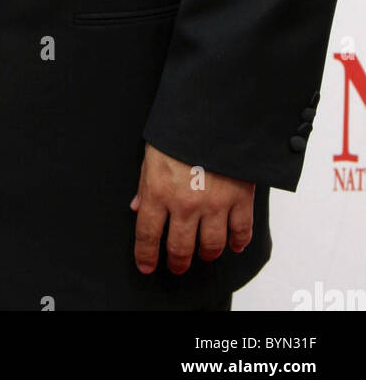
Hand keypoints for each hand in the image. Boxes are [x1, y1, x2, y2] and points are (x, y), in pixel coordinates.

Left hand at [130, 142, 253, 273]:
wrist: (214, 113)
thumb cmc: (178, 130)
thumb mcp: (152, 153)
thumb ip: (145, 185)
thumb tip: (138, 208)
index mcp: (158, 191)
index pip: (148, 234)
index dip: (146, 255)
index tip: (146, 266)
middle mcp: (185, 204)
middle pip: (180, 248)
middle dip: (177, 262)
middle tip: (177, 266)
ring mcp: (215, 204)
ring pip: (211, 245)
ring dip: (207, 254)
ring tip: (204, 255)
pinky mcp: (240, 198)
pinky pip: (241, 231)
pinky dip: (238, 242)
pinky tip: (234, 244)